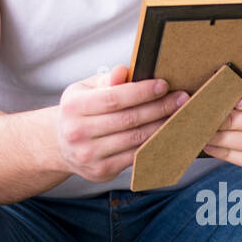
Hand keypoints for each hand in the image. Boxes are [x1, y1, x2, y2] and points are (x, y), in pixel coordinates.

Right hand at [52, 63, 189, 182]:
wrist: (61, 145)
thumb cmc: (79, 111)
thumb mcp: (85, 89)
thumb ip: (107, 80)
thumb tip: (124, 71)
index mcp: (74, 107)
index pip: (113, 98)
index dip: (141, 92)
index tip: (163, 85)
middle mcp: (78, 132)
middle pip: (128, 119)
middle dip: (159, 108)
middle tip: (181, 99)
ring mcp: (89, 154)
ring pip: (135, 139)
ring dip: (161, 126)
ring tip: (179, 115)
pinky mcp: (102, 170)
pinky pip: (135, 156)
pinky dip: (154, 145)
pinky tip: (167, 134)